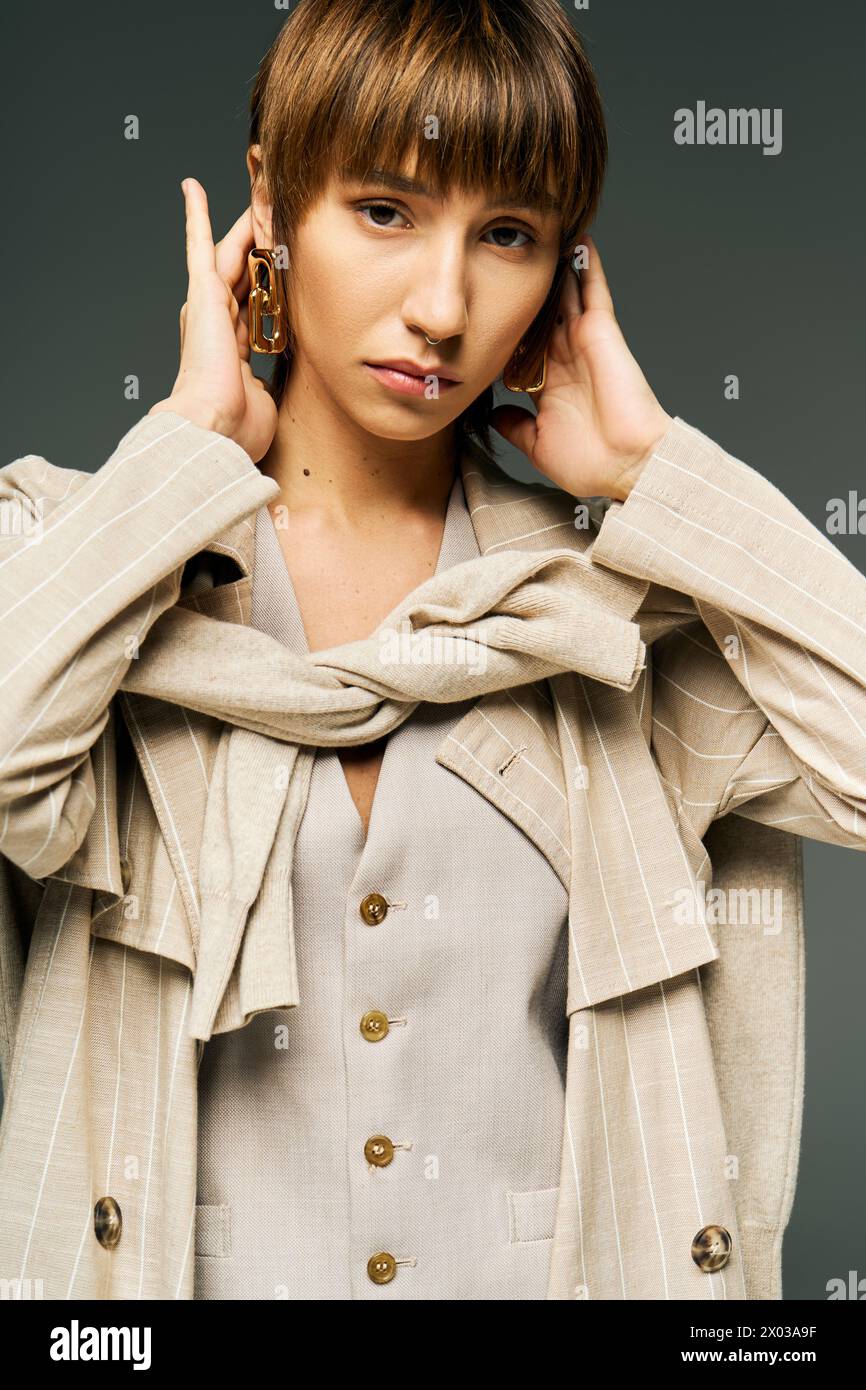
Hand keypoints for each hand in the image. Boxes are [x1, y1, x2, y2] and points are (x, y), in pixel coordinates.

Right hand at [149, 177, 277, 462]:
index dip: (265, 282)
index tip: (277, 263)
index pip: (252, 304)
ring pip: (230, 253)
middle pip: (243, 272)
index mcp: (231, 348)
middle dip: (258, 244)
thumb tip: (282, 380)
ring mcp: (208, 306)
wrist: (215, 427)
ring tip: (257, 193)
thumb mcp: (266, 398)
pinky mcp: (203, 294)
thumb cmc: (237, 426)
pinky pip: (199, 246)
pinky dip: (195, 216)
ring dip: (243, 224)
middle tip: (273, 214)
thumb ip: (270, 381)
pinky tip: (192, 188)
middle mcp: (217, 323)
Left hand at [488, 234, 671, 500]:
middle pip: (540, 315)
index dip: (506, 329)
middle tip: (503, 259)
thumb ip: (515, 427)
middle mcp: (564, 359)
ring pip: (565, 296)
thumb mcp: (538, 445)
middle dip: (526, 291)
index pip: (522, 347)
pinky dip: (588, 266)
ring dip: (555, 269)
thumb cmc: (590, 463)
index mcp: (548, 385)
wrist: (626, 465)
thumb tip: (491, 415)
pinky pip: (594, 291)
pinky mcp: (601, 332)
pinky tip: (580, 239)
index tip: (482, 311)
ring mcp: (583, 343)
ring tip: (539, 237)